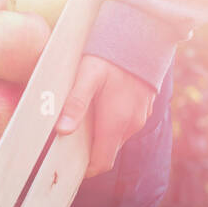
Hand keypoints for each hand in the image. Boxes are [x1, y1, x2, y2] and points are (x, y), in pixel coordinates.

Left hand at [56, 55, 156, 177]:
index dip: (85, 169)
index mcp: (116, 122)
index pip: (101, 162)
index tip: (68, 165)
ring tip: (80, 122)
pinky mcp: (142, 110)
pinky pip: (124, 126)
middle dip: (89, 151)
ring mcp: (139, 118)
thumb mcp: (88, 76)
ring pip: (115, 138)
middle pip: (107, 151)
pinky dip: (110, 124)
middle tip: (66, 142)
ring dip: (99, 136)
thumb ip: (76, 102)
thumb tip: (63, 130)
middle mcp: (130, 125)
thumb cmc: (111, 56)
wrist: (144, 37)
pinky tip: (98, 108)